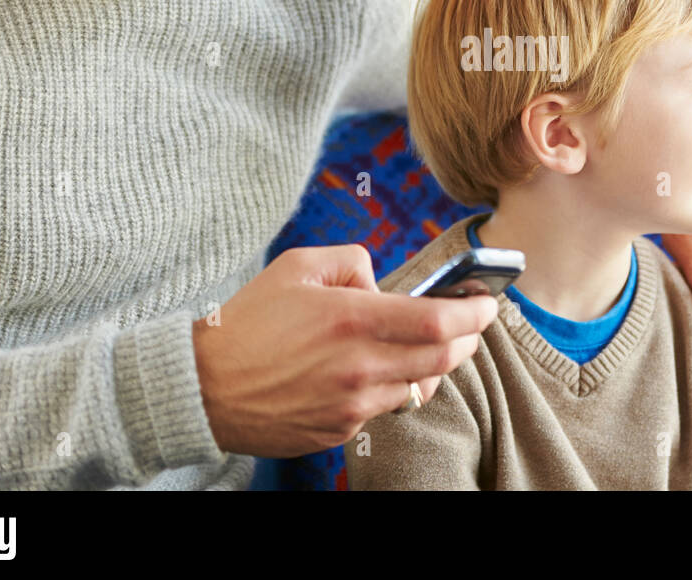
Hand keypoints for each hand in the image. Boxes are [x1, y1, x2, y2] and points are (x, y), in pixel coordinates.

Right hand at [191, 243, 497, 455]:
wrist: (203, 389)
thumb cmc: (247, 323)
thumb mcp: (297, 266)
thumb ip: (351, 261)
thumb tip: (381, 282)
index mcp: (353, 319)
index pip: (439, 322)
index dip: (475, 313)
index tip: (488, 303)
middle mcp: (360, 365)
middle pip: (444, 358)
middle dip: (469, 339)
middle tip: (472, 324)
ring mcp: (352, 404)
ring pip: (420, 386)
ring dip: (435, 366)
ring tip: (426, 346)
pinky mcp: (341, 431)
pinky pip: (386, 408)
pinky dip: (395, 387)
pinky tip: (378, 371)